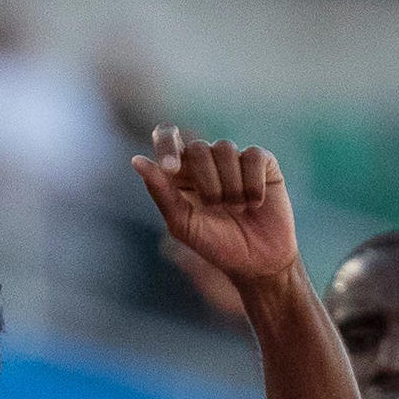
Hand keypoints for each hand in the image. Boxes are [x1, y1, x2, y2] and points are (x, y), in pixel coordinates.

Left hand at [134, 129, 301, 290]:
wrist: (257, 262)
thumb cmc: (216, 245)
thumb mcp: (183, 224)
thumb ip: (161, 193)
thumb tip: (137, 160)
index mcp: (181, 171)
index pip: (166, 135)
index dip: (166, 145)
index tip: (171, 169)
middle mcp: (206, 159)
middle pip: (198, 148)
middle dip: (207, 183)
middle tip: (217, 208)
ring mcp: (234, 158)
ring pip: (225, 148)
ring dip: (230, 187)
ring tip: (238, 209)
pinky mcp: (262, 161)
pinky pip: (252, 156)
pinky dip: (252, 184)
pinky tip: (256, 203)